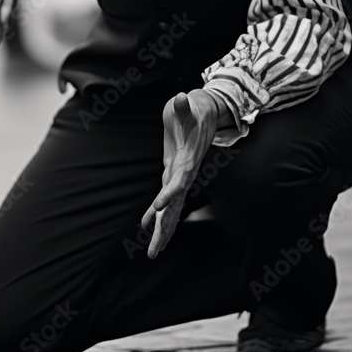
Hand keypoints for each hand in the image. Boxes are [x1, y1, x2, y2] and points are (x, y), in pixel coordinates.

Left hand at [141, 90, 219, 258]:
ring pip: (170, 208)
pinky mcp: (174, 173)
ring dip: (161, 230)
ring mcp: (179, 175)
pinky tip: (146, 227)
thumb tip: (181, 98)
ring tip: (153, 252)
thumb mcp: (187, 106)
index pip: (178, 181)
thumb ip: (183, 106)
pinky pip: (165, 199)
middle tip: (154, 252)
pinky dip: (156, 214)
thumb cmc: (193, 108)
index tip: (156, 208)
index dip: (168, 195)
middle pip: (174, 206)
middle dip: (164, 229)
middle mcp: (185, 173)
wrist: (205, 112)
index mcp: (187, 160)